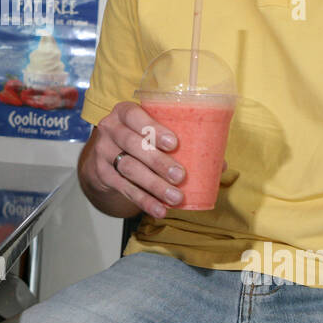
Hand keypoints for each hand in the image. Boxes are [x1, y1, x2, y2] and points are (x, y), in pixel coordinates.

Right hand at [89, 101, 224, 219]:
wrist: (103, 156)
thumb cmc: (137, 138)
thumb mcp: (150, 131)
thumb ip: (180, 141)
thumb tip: (219, 164)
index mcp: (125, 112)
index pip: (136, 116)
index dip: (155, 129)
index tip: (174, 144)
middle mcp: (110, 129)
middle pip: (133, 144)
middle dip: (158, 161)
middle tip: (180, 176)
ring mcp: (103, 152)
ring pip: (129, 168)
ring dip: (154, 185)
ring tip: (175, 197)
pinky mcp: (102, 174)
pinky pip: (124, 188)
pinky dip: (144, 200)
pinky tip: (159, 209)